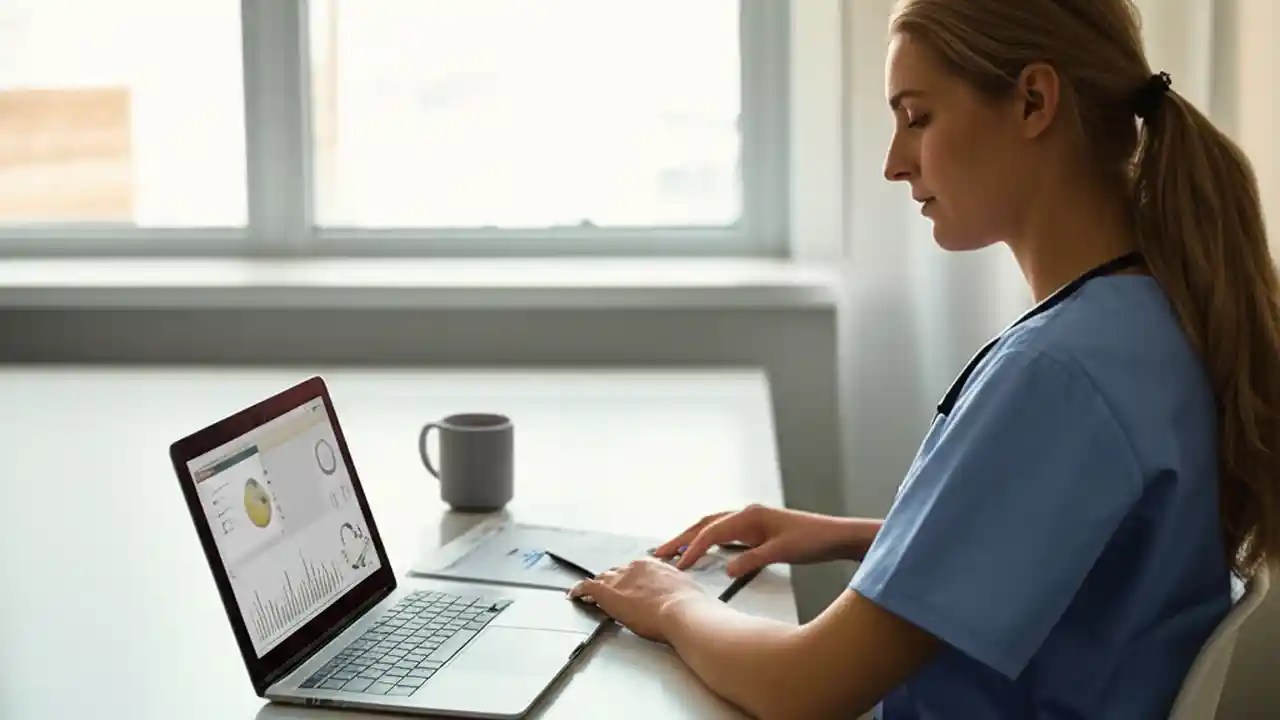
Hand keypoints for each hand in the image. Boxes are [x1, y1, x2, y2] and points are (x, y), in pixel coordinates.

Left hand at [568, 557, 710, 642]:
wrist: (682, 612)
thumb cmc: (690, 606)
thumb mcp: (686, 590)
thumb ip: (678, 590)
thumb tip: (684, 597)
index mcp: (654, 566)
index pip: (635, 570)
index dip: (629, 580)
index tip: (630, 586)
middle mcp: (635, 568)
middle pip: (617, 573)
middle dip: (613, 582)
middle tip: (610, 592)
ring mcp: (620, 579)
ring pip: (603, 579)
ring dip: (597, 586)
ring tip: (589, 593)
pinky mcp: (608, 592)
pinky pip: (588, 587)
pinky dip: (579, 590)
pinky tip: (573, 594)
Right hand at [654, 504, 872, 575]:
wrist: (837, 536)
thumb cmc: (813, 541)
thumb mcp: (782, 553)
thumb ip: (752, 560)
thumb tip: (725, 569)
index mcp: (750, 516)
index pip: (712, 533)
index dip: (692, 549)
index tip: (677, 565)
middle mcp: (747, 514)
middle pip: (706, 524)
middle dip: (682, 538)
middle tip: (659, 553)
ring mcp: (752, 520)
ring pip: (713, 527)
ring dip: (693, 538)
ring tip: (674, 552)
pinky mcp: (758, 529)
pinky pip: (725, 533)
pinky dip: (709, 540)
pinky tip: (704, 551)